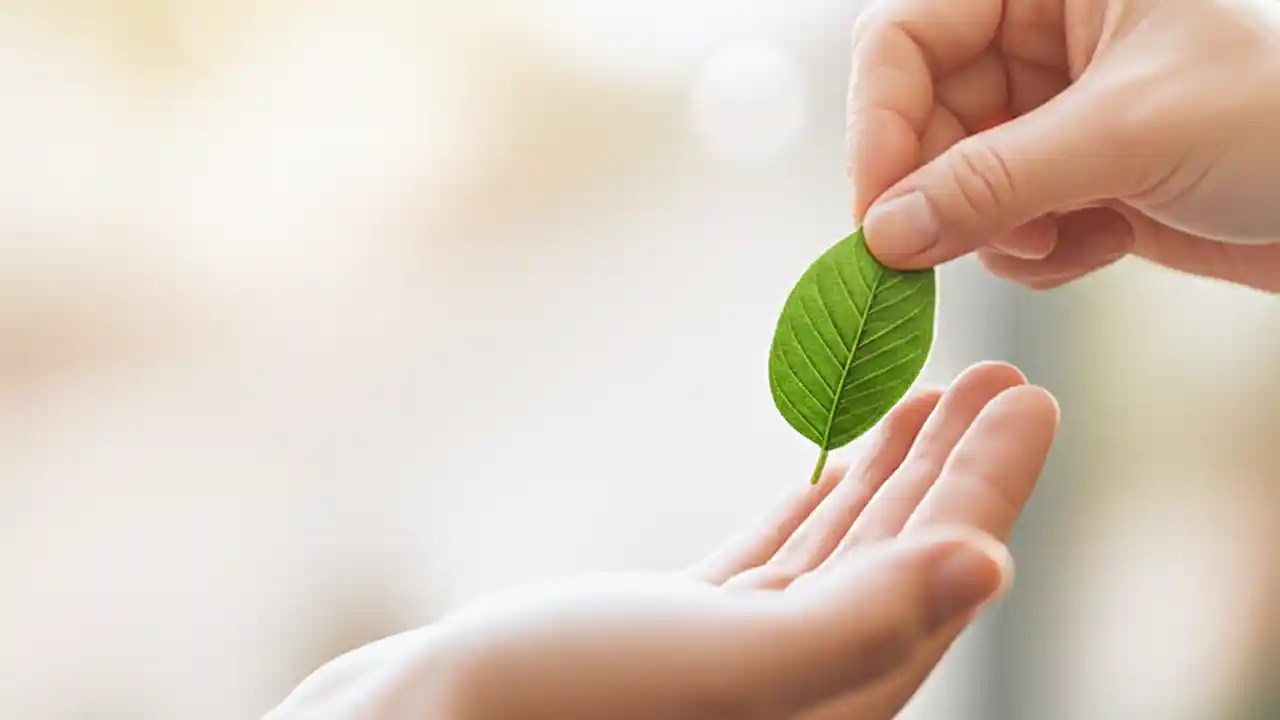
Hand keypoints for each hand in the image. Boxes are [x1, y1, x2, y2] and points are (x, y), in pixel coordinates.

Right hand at [267, 363, 1058, 719]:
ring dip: (887, 476)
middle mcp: (795, 694)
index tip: (1026, 393)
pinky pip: (772, 561)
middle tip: (996, 373)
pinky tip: (834, 463)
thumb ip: (861, 625)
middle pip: (898, 561)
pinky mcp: (679, 638)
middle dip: (950, 466)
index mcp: (825, 707)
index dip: (986, 485)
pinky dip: (811, 507)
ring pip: (838, 556)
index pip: (932, 582)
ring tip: (924, 396)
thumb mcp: (721, 663)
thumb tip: (988, 565)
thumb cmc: (548, 706)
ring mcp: (735, 666)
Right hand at [848, 0, 1279, 291]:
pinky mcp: (1073, 174)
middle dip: (940, 191)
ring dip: (995, 229)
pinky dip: (1037, 249)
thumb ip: (993, 181)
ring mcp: (1055, 109)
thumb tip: (882, 233)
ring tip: (1064, 241)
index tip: (876, 214)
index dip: (879, 124)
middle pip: (922, 117)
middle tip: (944, 253)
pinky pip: (1001, 220)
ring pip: (954, 180)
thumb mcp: (1128, 135)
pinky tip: (1105, 244)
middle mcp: (1042, 36)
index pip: (906, 37)